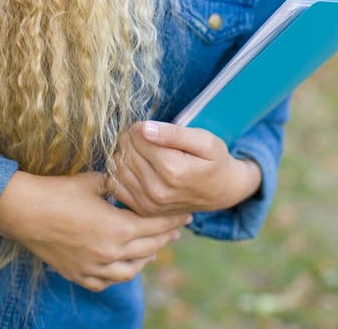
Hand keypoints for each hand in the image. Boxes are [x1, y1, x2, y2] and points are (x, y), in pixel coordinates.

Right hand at [0, 169, 191, 291]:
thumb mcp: (94, 181)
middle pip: (149, 248)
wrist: (24, 211)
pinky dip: (121, 273)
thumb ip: (117, 183)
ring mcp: (95, 268)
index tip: (187, 214)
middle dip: (166, 236)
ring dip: (147, 257)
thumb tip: (131, 178)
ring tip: (154, 247)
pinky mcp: (79, 276)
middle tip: (177, 228)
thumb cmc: (59, 191)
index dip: (173, 219)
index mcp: (118, 228)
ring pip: (132, 270)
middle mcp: (110, 253)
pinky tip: (124, 263)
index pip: (155, 225)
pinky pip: (108, 281)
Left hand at [111, 121, 261, 216]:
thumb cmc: (214, 161)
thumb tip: (145, 128)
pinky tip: (133, 165)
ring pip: (118, 167)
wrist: (221, 192)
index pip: (138, 138)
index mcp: (173, 170)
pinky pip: (116, 185)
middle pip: (127, 152)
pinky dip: (119, 171)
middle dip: (131, 139)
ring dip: (124, 154)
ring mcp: (149, 204)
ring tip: (140, 150)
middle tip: (143, 137)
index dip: (139, 127)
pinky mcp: (143, 210)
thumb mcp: (204, 141)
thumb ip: (174, 133)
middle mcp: (158, 190)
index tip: (147, 127)